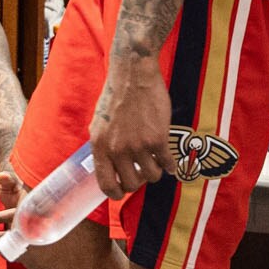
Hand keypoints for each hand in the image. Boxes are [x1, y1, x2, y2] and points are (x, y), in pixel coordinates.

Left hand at [0, 168, 22, 242]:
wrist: (24, 202)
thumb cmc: (18, 192)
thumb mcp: (13, 185)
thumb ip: (7, 179)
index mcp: (27, 209)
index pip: (12, 215)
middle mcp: (28, 223)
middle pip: (15, 233)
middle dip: (0, 235)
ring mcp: (26, 233)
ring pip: (14, 243)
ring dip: (0, 243)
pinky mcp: (21, 240)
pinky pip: (13, 247)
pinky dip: (3, 248)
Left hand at [90, 57, 173, 198]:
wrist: (133, 75)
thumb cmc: (115, 96)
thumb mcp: (98, 124)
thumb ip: (102, 146)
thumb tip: (107, 165)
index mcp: (100, 147)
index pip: (105, 184)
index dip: (116, 193)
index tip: (123, 191)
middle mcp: (117, 149)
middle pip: (131, 184)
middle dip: (138, 181)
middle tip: (143, 172)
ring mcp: (138, 145)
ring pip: (151, 176)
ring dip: (155, 171)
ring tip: (155, 161)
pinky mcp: (158, 139)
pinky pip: (167, 164)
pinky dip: (170, 165)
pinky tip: (170, 161)